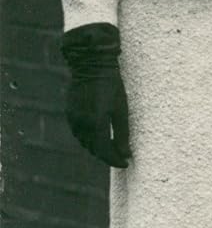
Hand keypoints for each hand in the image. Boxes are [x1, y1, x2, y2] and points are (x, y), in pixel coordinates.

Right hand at [60, 24, 130, 167]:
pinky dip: (88, 139)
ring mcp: (73, 118)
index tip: (125, 163)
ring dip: (97, 148)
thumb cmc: (111, 85)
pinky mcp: (69, 112)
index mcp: (96, 124)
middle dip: (107, 155)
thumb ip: (122, 133)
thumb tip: (126, 154)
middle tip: (120, 156)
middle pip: (93, 149)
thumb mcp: (121, 109)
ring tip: (111, 147)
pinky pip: (78, 133)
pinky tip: (98, 135)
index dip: (115, 160)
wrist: (91, 64)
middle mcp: (81, 124)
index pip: (104, 151)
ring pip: (84, 142)